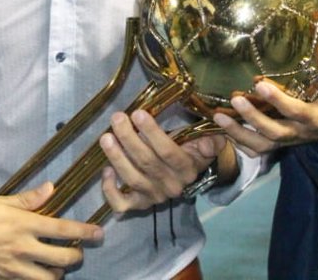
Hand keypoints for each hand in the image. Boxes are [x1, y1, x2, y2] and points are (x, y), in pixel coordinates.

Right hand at [0, 183, 101, 279]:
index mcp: (22, 225)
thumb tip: (50, 188)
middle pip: (63, 260)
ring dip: (57, 274)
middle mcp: (22, 250)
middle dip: (76, 256)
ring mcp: (12, 270)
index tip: (98, 233)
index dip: (85, 232)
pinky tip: (33, 275)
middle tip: (76, 252)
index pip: (63, 230)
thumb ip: (26, 200)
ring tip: (57, 267)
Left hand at [97, 110, 224, 211]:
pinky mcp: (140, 204)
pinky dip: (110, 190)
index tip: (138, 114)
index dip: (152, 133)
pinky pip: (122, 204)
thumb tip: (209, 143)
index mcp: (187, 169)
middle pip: (147, 163)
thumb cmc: (191, 151)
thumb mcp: (207, 144)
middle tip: (117, 118)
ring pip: (133, 179)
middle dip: (129, 139)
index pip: (168, 152)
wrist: (190, 177)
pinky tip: (105, 170)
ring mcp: (154, 196)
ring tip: (106, 138)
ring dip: (117, 158)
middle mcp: (171, 185)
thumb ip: (211, 142)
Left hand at [213, 51, 317, 155]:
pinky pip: (257, 151)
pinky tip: (223, 130)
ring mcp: (288, 141)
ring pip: (262, 145)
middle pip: (274, 132)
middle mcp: (299, 133)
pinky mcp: (279, 144)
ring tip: (219, 117)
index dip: (278, 100)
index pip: (296, 111)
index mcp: (316, 118)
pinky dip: (240, 144)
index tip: (260, 83)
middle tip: (235, 99)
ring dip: (239, 133)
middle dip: (253, 118)